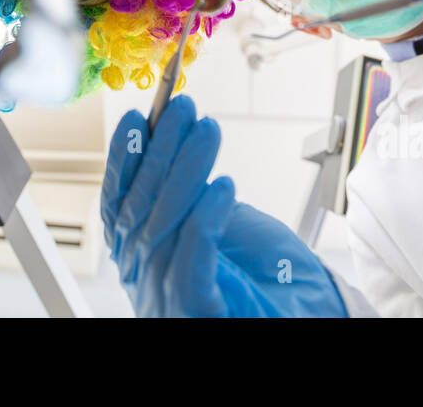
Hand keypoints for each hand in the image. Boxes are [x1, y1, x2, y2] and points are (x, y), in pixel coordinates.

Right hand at [102, 95, 346, 316]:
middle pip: (139, 209)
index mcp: (140, 258)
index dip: (123, 159)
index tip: (138, 118)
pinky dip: (204, 219)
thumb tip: (179, 136)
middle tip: (182, 109)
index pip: (118, 204)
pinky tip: (223, 187)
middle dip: (160, 150)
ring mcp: (166, 299)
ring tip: (207, 131)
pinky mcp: (195, 312)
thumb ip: (192, 192)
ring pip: (163, 227)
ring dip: (186, 170)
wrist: (305, 313)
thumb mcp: (220, 219)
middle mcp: (145, 279)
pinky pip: (190, 263)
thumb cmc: (264, 274)